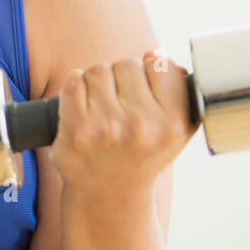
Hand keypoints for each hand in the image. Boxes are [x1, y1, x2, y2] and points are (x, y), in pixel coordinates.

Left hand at [48, 51, 198, 198]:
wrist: (109, 195)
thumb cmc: (143, 154)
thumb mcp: (175, 129)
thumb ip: (176, 88)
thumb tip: (152, 54)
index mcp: (172, 123)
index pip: (160, 65)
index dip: (150, 74)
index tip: (145, 93)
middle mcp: (141, 126)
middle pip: (126, 64)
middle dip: (121, 78)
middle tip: (120, 102)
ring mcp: (106, 129)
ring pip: (98, 70)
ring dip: (97, 81)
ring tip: (102, 106)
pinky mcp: (76, 131)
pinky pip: (73, 81)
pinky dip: (75, 86)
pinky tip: (83, 106)